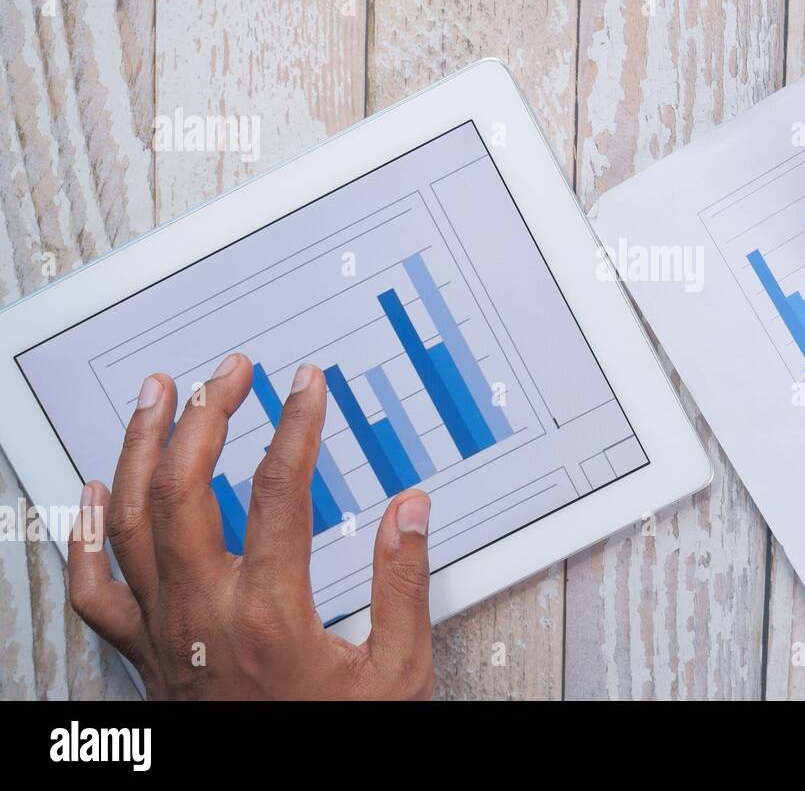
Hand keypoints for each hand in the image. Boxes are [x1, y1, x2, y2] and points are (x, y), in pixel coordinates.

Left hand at [66, 353, 434, 698]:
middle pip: (185, 490)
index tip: (308, 385)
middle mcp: (203, 615)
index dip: (296, 426)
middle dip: (207, 415)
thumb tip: (410, 509)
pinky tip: (95, 487)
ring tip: (160, 394)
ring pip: (130, 520)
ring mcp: (163, 631)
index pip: (280, 491)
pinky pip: (95, 586)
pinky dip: (87, 531)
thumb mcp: (394, 672)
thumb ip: (404, 584)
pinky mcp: (143, 651)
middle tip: (232, 372)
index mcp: (269, 615)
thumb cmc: (333, 740)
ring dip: (142, 446)